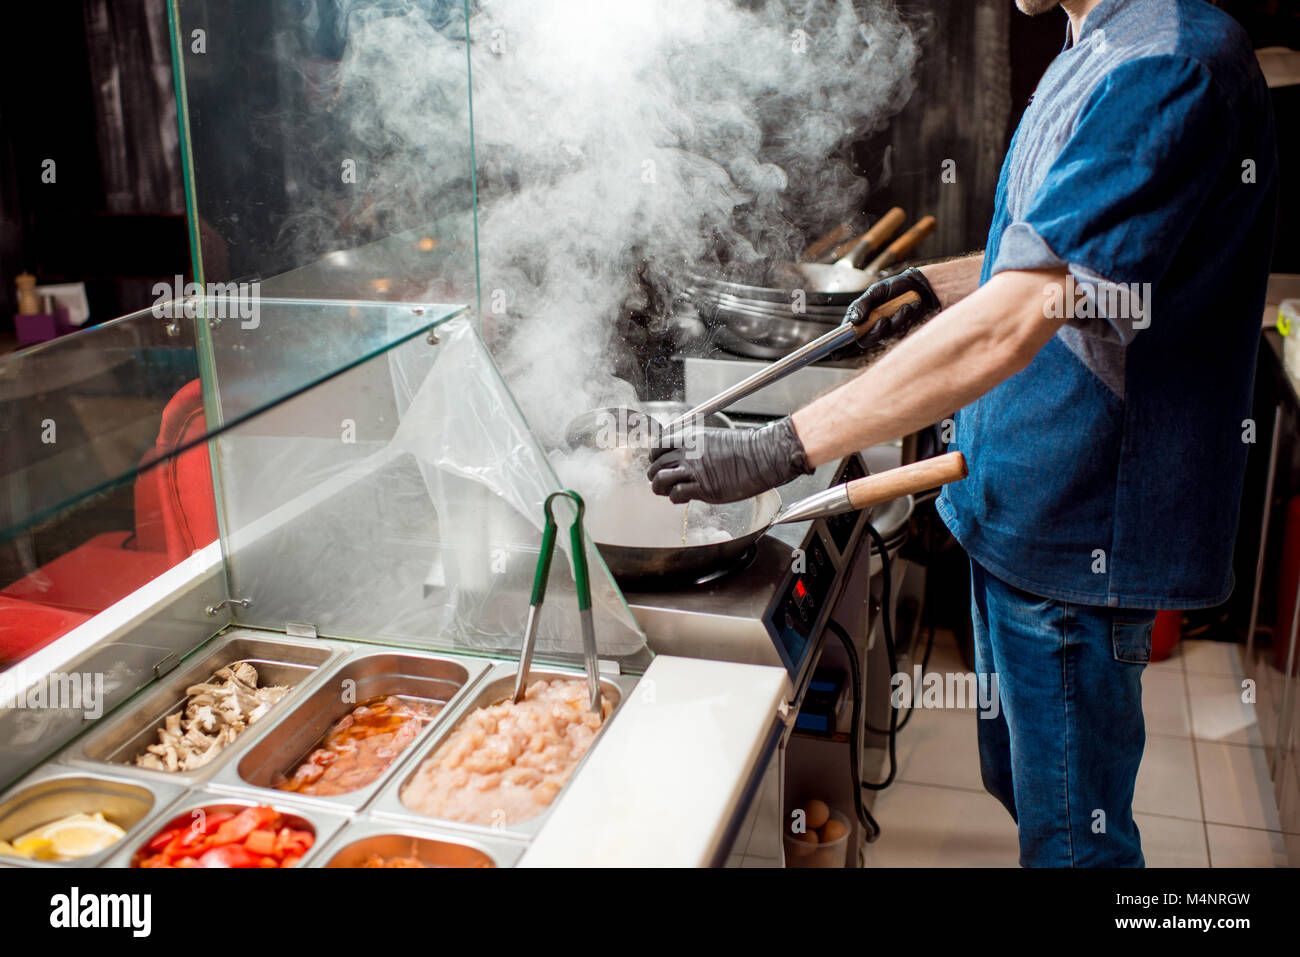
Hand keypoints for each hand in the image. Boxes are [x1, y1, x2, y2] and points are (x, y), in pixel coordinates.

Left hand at [647, 416, 812, 504]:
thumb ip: (696, 448)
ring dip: (660, 489)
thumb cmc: (745, 449)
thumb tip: (685, 458)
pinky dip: (676, 498)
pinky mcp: (704, 488)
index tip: (660, 465)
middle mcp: (688, 452)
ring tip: (670, 492)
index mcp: (690, 438)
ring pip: (659, 481)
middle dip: (655, 477)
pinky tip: (685, 499)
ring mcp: (695, 470)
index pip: (657, 447)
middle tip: (664, 483)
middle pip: (655, 466)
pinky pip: (677, 494)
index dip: (655, 459)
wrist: (764, 456)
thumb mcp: (714, 439)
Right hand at [844, 267, 941, 349]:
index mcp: (858, 318)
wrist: (916, 286)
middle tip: (884, 320)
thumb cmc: (892, 287)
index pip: (846, 334)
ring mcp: (884, 332)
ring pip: (885, 337)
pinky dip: (907, 319)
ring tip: (906, 306)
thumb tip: (854, 320)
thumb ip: (862, 304)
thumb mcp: (875, 291)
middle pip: (866, 341)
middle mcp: (869, 327)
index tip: (836, 354)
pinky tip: (912, 307)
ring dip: (897, 321)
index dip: (840, 346)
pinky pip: (900, 333)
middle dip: (876, 332)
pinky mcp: (899, 333)